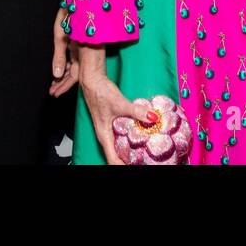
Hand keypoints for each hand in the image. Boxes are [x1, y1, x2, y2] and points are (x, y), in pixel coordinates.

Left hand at [49, 7, 77, 96]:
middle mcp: (82, 54)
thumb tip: (56, 75)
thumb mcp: (61, 38)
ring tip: (53, 83)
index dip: (64, 86)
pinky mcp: (79, 45)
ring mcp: (81, 50)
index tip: (55, 94)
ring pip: (73, 67)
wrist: (79, 3)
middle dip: (62, 83)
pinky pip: (73, 60)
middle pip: (73, 74)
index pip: (74, 77)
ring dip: (63, 75)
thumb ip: (59, 57)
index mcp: (80, 54)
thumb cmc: (70, 18)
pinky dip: (65, 65)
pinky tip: (60, 69)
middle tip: (52, 92)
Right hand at [76, 45, 154, 164]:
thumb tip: (153, 117)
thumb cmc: (100, 92)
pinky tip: (142, 135)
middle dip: (129, 160)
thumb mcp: (120, 103)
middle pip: (117, 155)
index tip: (137, 166)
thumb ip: (136, 111)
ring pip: (119, 146)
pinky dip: (131, 138)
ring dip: (130, 150)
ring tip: (145, 152)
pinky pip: (121, 136)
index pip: (112, 158)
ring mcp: (108, 129)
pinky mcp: (112, 122)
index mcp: (104, 135)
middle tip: (144, 160)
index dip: (123, 165)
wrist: (93, 80)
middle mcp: (105, 134)